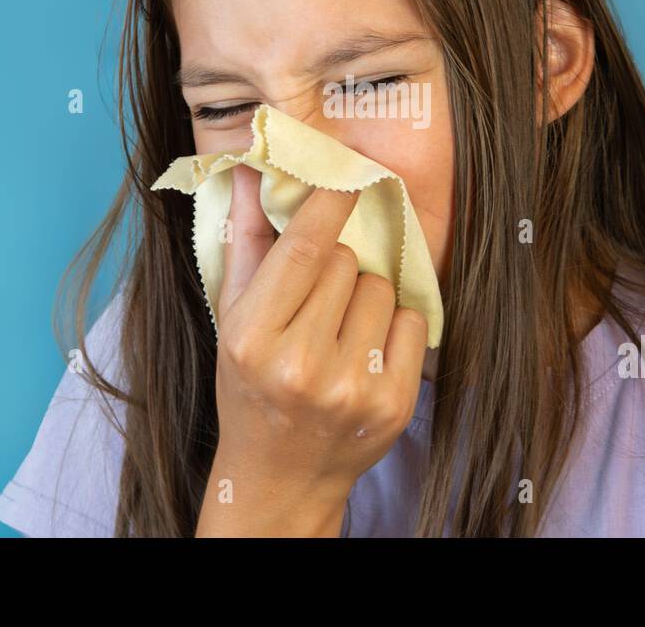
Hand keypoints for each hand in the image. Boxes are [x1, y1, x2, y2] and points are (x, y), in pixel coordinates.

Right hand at [195, 164, 427, 535]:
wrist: (281, 476)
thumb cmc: (250, 385)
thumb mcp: (233, 317)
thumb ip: (247, 241)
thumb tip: (255, 169)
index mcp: (254, 339)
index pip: (306, 249)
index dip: (329, 204)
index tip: (346, 176)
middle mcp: (302, 366)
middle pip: (346, 262)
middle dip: (335, 267)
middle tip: (315, 301)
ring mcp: (353, 388)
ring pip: (380, 288)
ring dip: (364, 297)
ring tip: (338, 331)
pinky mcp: (394, 405)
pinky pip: (411, 322)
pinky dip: (393, 328)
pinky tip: (364, 353)